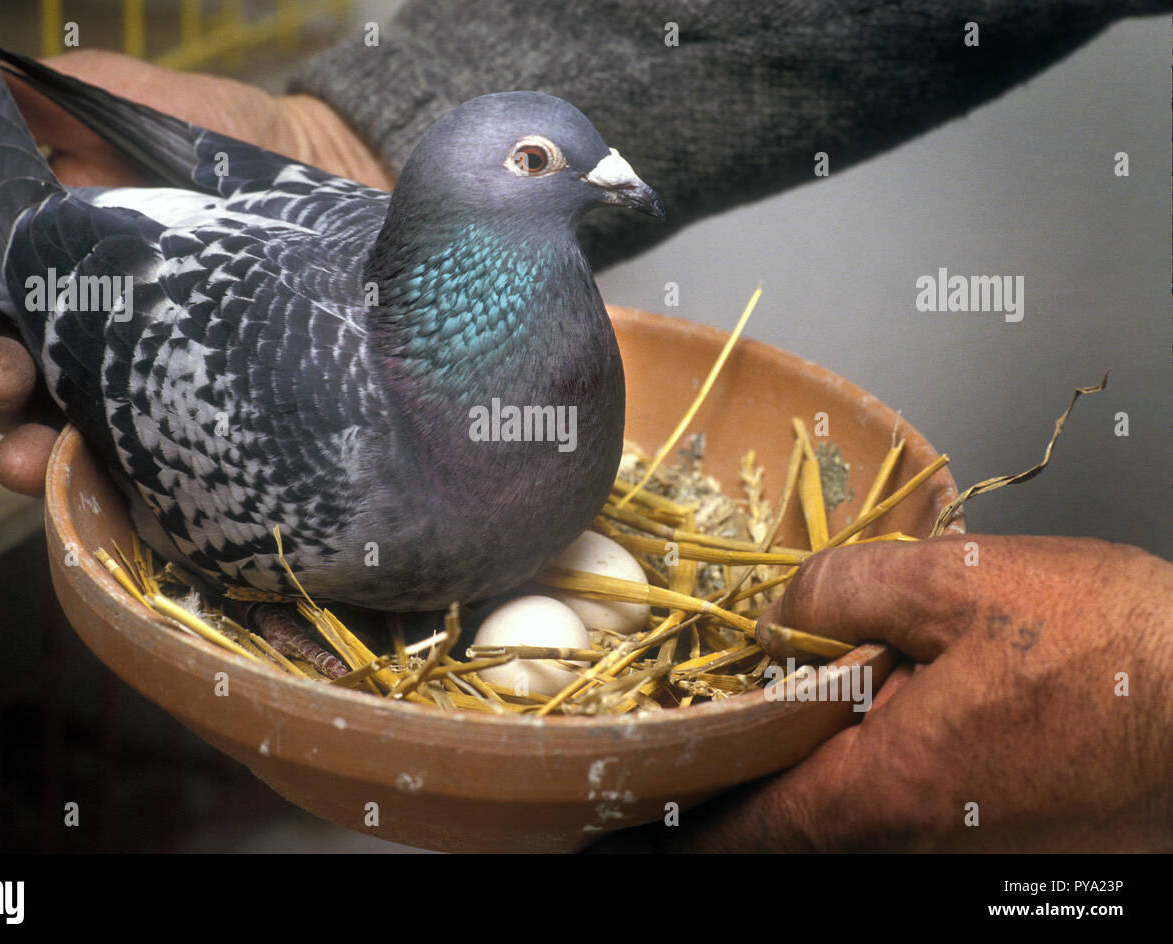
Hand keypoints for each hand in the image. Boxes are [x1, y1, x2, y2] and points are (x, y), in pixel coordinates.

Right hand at [0, 51, 393, 495]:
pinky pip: (136, 463)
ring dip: (24, 438)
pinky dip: (100, 478)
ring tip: (25, 443)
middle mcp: (82, 327)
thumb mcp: (126, 104)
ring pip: (55, 424)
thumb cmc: (230, 147)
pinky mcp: (193, 420)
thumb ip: (29, 97)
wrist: (340, 182)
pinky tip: (88, 477)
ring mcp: (138, 378)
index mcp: (46, 257)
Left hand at [593, 534, 1172, 851]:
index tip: (629, 831)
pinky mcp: (1020, 859)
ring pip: (862, 837)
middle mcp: (922, 848)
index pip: (748, 835)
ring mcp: (975, 864)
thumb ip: (843, 589)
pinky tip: (905, 733)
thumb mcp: (961, 583)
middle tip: (706, 760)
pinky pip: (922, 832)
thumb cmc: (1116, 650)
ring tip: (806, 731)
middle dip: (745, 806)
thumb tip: (774, 612)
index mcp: (888, 791)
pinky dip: (887, 793)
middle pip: (798, 842)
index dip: (682, 834)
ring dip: (819, 795)